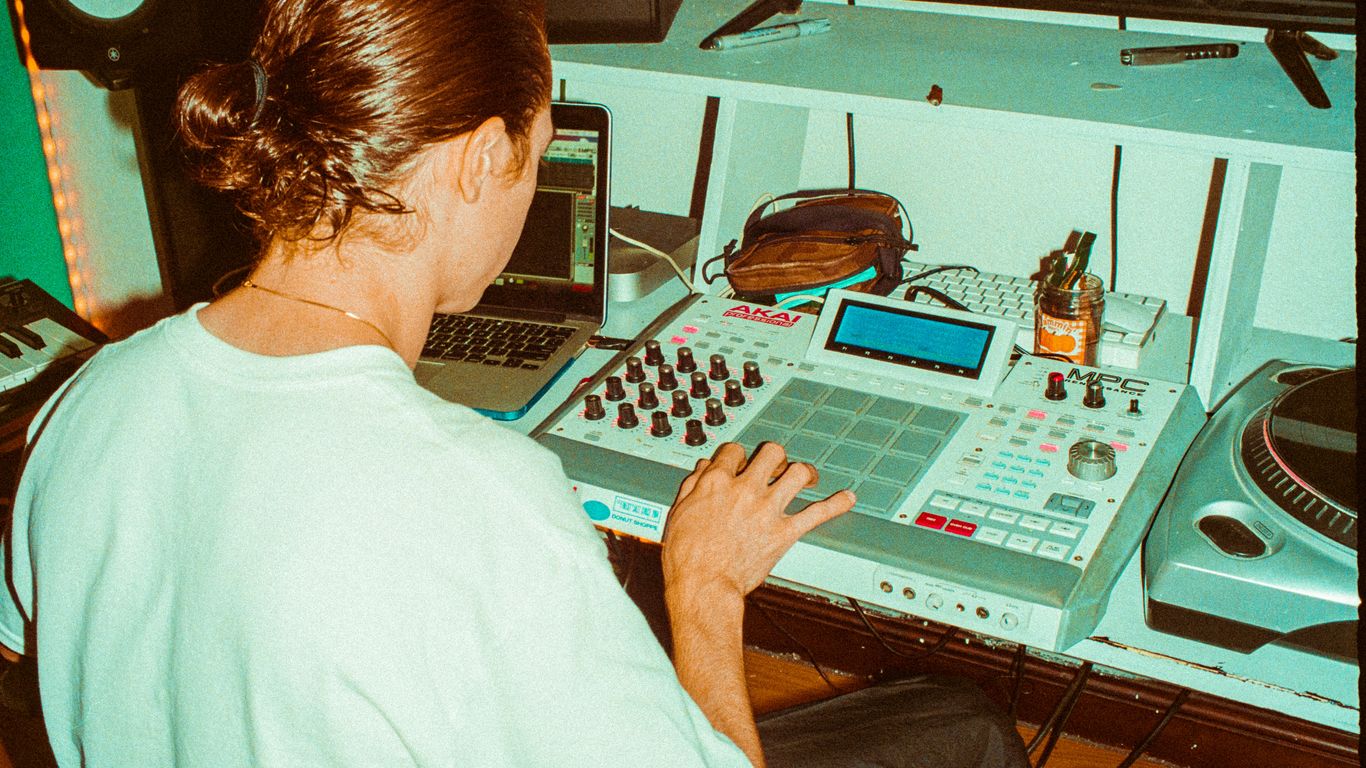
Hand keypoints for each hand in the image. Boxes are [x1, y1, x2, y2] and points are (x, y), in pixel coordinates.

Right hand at [660, 442, 854, 601]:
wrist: (702, 585)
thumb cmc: (686, 556)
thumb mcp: (678, 512)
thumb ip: (693, 486)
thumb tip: (704, 470)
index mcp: (717, 482)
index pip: (735, 451)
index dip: (739, 455)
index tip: (742, 462)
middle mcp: (746, 489)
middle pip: (772, 453)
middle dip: (776, 457)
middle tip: (777, 467)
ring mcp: (768, 509)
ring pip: (798, 473)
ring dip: (805, 472)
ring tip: (808, 476)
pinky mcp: (784, 532)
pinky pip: (817, 514)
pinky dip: (836, 505)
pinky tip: (847, 498)